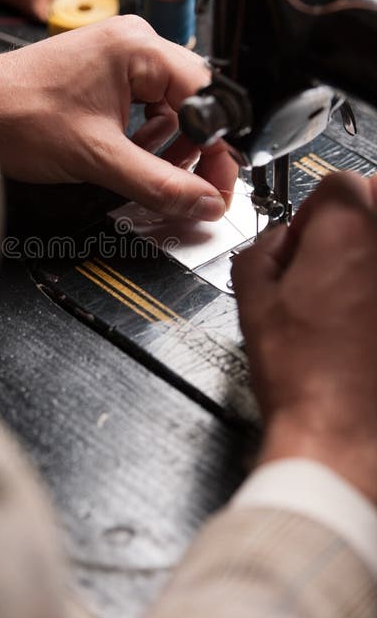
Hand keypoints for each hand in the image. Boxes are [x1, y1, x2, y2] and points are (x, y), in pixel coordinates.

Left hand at [0, 16, 237, 219]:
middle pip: (190, 99)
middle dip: (193, 146)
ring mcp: (114, 56)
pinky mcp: (100, 73)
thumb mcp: (98, 159)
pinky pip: (142, 103)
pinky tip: (131, 154)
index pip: (205, 96)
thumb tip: (202, 202)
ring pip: (167, 104)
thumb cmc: (15, 115)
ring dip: (168, 142)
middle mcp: (130, 43)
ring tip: (151, 169)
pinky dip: (144, 134)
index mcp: (136, 48)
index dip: (217, 146)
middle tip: (193, 186)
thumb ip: (158, 184)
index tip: (217, 183)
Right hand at [232, 171, 376, 503]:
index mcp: (345, 228)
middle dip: (354, 222)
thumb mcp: (253, 302)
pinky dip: (376, 287)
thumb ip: (259, 251)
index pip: (338, 182)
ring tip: (350, 293)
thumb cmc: (303, 374)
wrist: (343, 435)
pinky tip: (364, 321)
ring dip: (369, 253)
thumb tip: (274, 243)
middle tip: (331, 260)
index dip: (313, 211)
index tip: (304, 242)